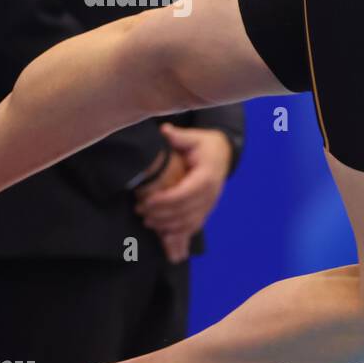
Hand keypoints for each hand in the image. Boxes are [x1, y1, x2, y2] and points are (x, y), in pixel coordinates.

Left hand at [135, 125, 232, 257]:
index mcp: (207, 176)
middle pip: (186, 211)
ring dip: (167, 225)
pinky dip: (179, 232)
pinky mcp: (207, 210)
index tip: (147, 201)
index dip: (166, 200)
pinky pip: (194, 226)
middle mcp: (211, 193)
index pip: (186, 193)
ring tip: (147, 221)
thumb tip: (165, 130)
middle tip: (140, 211)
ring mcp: (211, 203)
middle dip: (161, 214)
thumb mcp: (194, 137)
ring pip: (190, 222)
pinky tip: (162, 232)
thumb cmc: (205, 145)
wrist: (223, 153)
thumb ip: (179, 136)